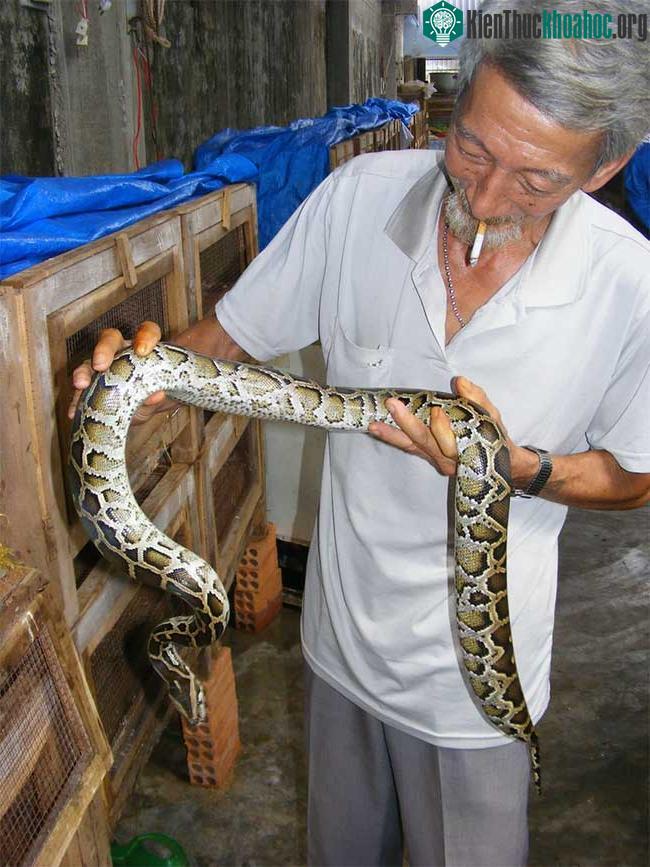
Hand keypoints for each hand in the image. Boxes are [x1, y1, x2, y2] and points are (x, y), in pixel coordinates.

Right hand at [67, 320, 166, 422]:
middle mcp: (122, 352)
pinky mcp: (89, 386)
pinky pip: (80, 389)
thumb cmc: (154, 397)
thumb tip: (158, 394)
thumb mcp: (161, 399)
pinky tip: (74, 410)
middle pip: (110, 339)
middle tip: (101, 364)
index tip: (142, 350)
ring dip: (83, 371)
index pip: (147, 331)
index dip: (145, 336)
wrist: (143, 417)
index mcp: (144, 348)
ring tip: (81, 384)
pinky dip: (76, 399)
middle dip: (104, 348)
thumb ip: (159, 396)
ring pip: (89, 362)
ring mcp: (103, 368)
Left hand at [368, 376, 537, 483]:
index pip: (450, 441)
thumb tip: (460, 381)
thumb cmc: (495, 439)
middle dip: (408, 424)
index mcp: (466, 451)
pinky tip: (377, 428)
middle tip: (393, 404)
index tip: (436, 410)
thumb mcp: (492, 418)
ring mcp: (435, 461)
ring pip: (411, 446)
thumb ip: (478, 400)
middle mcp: (447, 460)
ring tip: (373, 425)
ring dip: (391, 435)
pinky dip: (393, 438)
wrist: (498, 467)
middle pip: (424, 442)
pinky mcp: (427, 457)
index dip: (442, 427)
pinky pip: (409, 447)